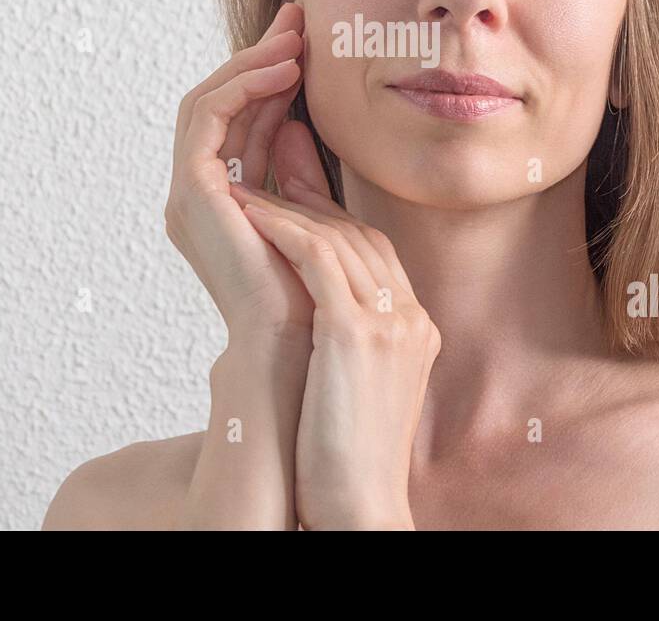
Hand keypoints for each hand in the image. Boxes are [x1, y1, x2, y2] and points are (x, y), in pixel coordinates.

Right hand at [163, 0, 328, 342]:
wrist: (299, 341)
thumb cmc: (312, 289)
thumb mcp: (308, 211)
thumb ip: (296, 166)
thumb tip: (299, 122)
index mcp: (220, 200)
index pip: (239, 120)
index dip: (269, 76)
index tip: (305, 41)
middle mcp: (196, 194)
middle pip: (219, 103)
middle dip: (259, 56)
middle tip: (300, 17)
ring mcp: (188, 194)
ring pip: (208, 101)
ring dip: (252, 64)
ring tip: (297, 40)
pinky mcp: (192, 191)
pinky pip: (207, 117)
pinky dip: (242, 87)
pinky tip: (284, 71)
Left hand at [229, 179, 440, 530]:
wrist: (360, 510)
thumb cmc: (346, 461)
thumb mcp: (355, 387)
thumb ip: (345, 338)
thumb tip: (314, 314)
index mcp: (413, 328)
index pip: (372, 250)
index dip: (328, 211)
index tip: (292, 182)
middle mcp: (408, 318)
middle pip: (358, 232)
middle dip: (310, 190)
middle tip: (270, 149)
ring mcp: (389, 324)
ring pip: (337, 237)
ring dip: (287, 202)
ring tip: (245, 178)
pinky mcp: (358, 335)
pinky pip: (318, 258)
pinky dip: (284, 226)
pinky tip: (251, 209)